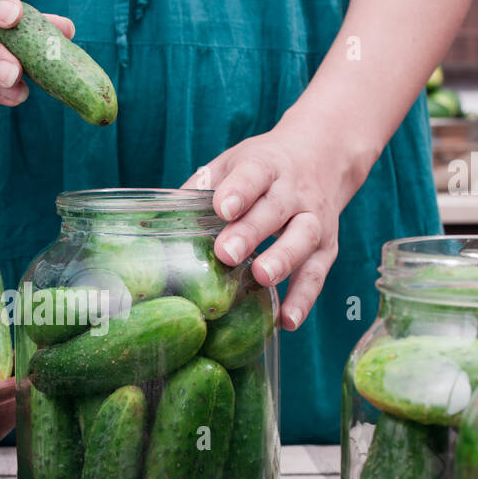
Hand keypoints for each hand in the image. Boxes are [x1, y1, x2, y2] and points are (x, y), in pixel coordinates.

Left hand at [183, 106, 370, 329]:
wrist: (323, 156)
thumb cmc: (261, 170)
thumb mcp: (230, 165)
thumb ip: (198, 190)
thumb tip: (150, 221)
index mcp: (266, 166)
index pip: (254, 174)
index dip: (239, 191)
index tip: (222, 207)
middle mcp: (294, 192)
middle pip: (275, 210)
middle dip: (252, 231)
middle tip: (227, 253)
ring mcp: (314, 220)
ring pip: (302, 239)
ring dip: (283, 260)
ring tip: (262, 277)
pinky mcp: (327, 248)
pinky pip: (317, 275)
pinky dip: (304, 299)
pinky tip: (287, 321)